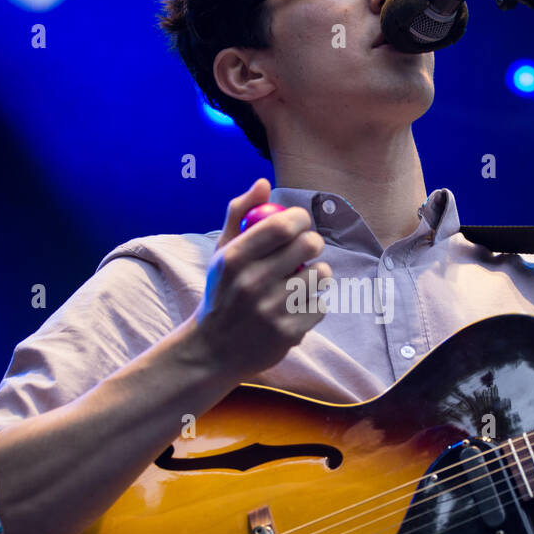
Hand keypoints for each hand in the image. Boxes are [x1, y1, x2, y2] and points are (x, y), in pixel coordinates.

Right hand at [193, 178, 332, 379]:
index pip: (282, 224)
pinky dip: (313, 302)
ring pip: (321, 274)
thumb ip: (240, 214)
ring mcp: (272, 310)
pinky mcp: (288, 333)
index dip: (300, 218)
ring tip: (300, 279)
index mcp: (234, 258)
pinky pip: (321, 304)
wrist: (212, 350)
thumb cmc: (221, 293)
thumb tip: (264, 184)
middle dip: (313, 242)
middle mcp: (252, 283)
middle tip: (305, 250)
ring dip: (316, 273)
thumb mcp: (222, 253)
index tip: (299, 223)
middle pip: (310, 244)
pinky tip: (297, 305)